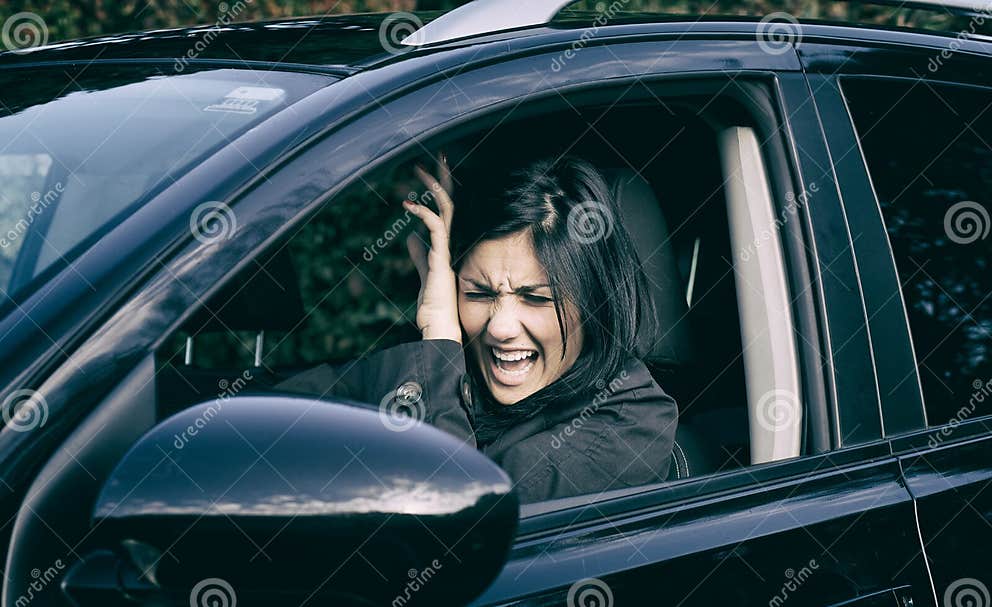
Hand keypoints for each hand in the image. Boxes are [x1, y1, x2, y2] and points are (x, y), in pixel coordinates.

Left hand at [404, 153, 460, 342]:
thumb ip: (419, 254)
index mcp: (448, 245)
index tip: (431, 169)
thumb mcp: (424, 272)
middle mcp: (451, 243)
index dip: (441, 188)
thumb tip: (410, 237)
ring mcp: (448, 249)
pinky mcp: (442, 257)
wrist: (439, 327)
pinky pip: (437, 226)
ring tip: (417, 168)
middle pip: (451, 202)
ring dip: (433, 185)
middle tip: (437, 154)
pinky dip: (422, 212)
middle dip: (443, 176)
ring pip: (447, 208)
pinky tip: (407, 203)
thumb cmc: (433, 306)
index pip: (446, 210)